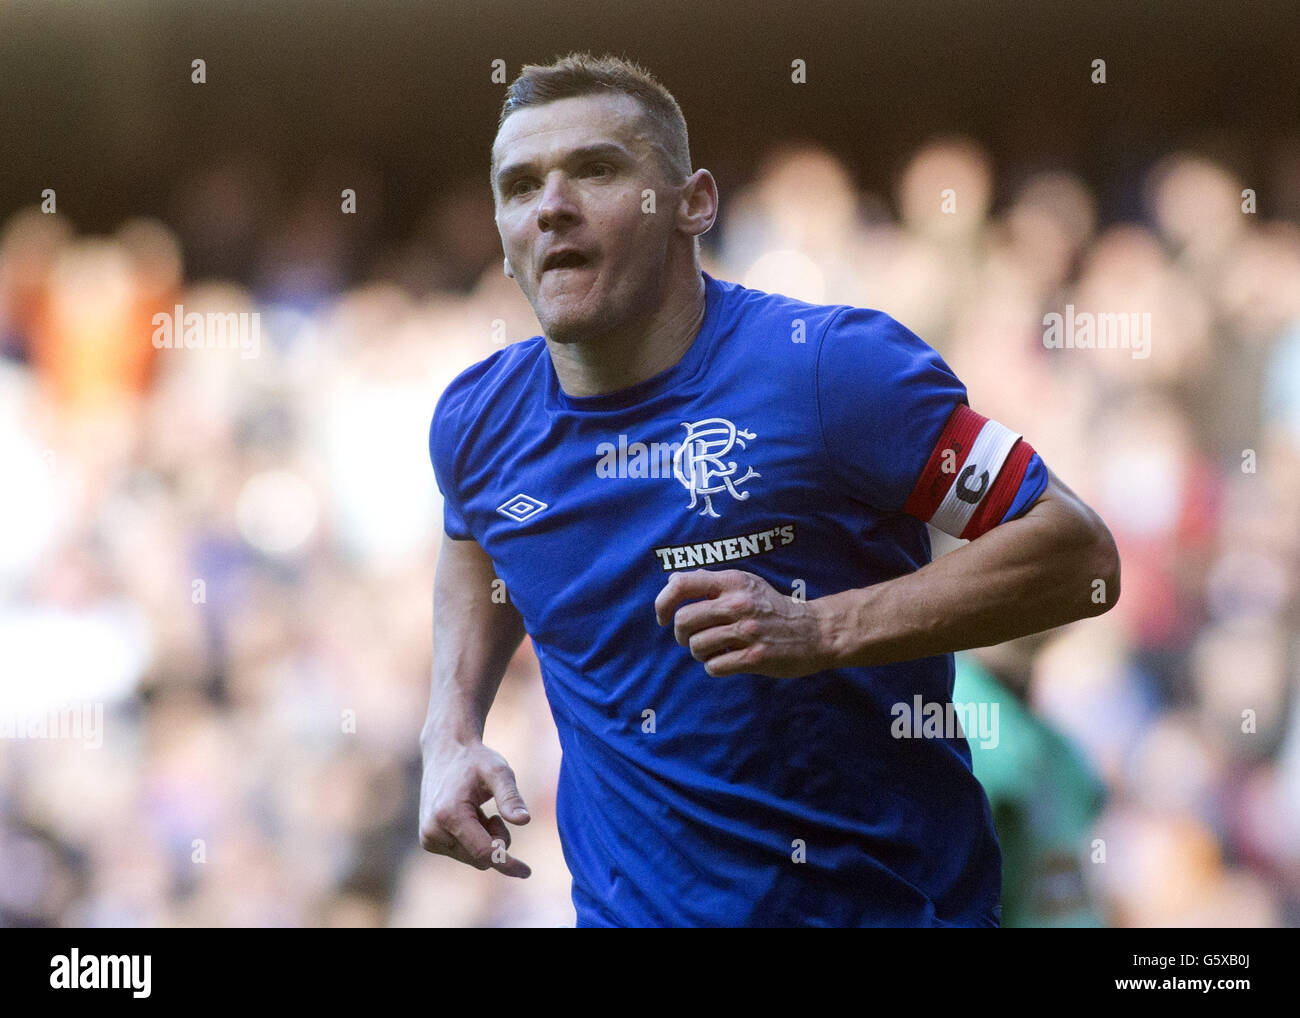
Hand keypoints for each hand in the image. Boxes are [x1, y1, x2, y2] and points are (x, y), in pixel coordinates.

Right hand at [418, 740, 531, 876]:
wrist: (445, 751)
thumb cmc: (476, 760)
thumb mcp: (499, 771)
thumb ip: (511, 796)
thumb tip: (524, 821)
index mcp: (450, 814)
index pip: (484, 852)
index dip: (507, 863)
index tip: (526, 872)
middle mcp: (433, 830)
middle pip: (480, 859)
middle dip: (497, 842)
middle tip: (495, 815)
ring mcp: (428, 837)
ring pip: (472, 859)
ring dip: (485, 840)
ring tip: (479, 811)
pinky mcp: (428, 840)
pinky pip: (462, 853)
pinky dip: (473, 840)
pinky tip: (469, 815)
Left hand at [654, 568, 833, 677]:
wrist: (815, 631)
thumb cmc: (774, 607)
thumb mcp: (746, 584)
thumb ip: (710, 581)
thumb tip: (673, 579)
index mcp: (732, 582)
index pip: (682, 584)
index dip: (663, 602)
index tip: (662, 617)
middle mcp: (738, 604)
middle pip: (683, 620)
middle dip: (681, 634)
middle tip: (693, 639)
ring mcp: (747, 631)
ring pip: (696, 646)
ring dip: (699, 653)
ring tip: (714, 650)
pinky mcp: (755, 657)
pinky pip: (714, 666)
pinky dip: (714, 666)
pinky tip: (727, 661)